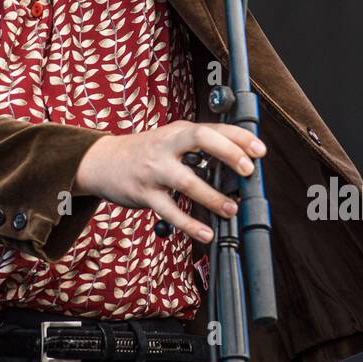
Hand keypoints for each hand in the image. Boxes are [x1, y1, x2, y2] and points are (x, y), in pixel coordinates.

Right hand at [73, 120, 265, 245]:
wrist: (102, 162)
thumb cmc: (144, 152)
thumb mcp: (170, 140)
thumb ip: (198, 148)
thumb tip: (238, 162)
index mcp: (177, 131)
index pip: (212, 128)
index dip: (238, 137)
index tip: (260, 150)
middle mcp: (166, 145)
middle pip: (200, 139)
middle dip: (228, 153)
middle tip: (248, 171)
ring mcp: (154, 169)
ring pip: (186, 181)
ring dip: (212, 197)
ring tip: (231, 209)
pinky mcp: (144, 193)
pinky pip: (170, 211)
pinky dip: (190, 224)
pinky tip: (205, 233)